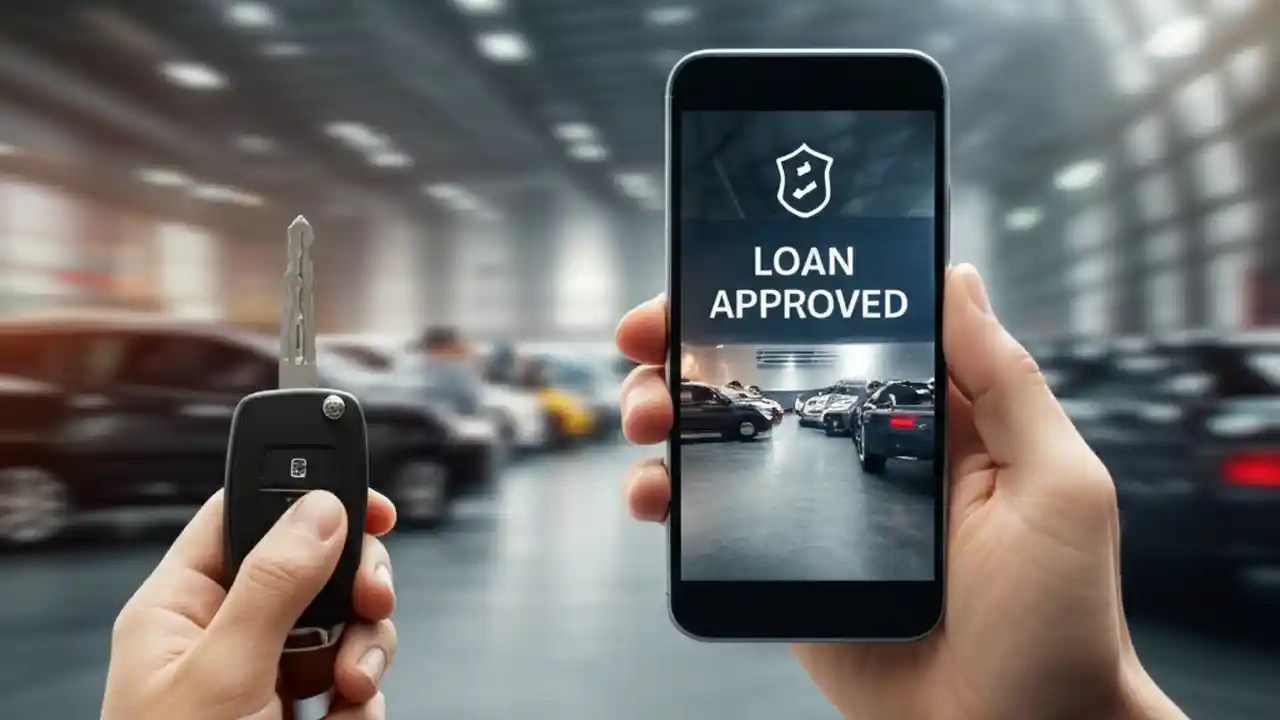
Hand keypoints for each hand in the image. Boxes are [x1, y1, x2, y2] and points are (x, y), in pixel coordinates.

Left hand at [102, 489, 397, 719]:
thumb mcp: (221, 675)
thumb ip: (272, 586)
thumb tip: (318, 509)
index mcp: (184, 606)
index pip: (246, 515)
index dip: (307, 495)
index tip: (368, 502)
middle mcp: (230, 632)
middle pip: (316, 564)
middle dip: (354, 583)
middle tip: (369, 598)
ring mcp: (270, 674)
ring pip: (347, 622)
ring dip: (366, 650)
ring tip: (347, 689)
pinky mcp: (304, 713)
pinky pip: (358, 680)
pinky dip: (363, 703)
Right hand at [615, 264, 1186, 719]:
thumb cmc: (1060, 620)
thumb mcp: (1058, 486)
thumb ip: (1007, 384)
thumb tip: (956, 282)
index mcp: (930, 415)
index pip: (841, 332)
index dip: (776, 298)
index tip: (716, 273)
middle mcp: (864, 450)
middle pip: (763, 377)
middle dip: (693, 348)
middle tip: (648, 341)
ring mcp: (817, 508)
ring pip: (723, 441)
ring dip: (666, 414)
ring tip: (646, 419)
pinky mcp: (784, 563)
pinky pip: (714, 519)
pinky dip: (669, 498)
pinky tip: (654, 496)